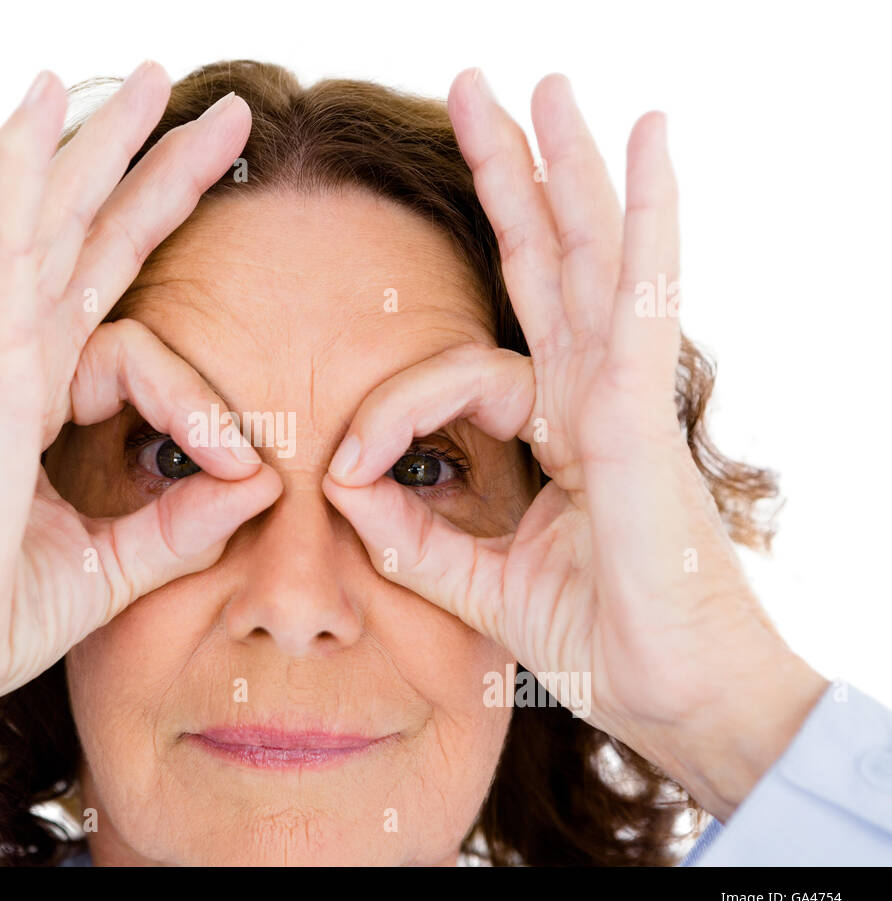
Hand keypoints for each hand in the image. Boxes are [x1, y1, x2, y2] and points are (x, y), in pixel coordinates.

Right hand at [0, 63, 278, 801]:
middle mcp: (9, 365)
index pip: (121, 319)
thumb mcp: (108, 568)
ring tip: (150, 78)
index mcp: (34, 403)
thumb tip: (257, 484)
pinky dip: (18, 177)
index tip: (253, 450)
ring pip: (48, 223)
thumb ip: (178, 524)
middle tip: (208, 109)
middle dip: (146, 171)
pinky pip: (2, 254)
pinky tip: (43, 106)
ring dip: (99, 146)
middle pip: (86, 241)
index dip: (193, 346)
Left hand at [322, 69, 826, 820]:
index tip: (339, 472)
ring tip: (548, 84)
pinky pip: (638, 300)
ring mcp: (622, 395)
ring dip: (568, 166)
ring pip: (591, 255)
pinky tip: (646, 139)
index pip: (460, 371)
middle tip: (481, 94)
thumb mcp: (480, 583)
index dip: (389, 408)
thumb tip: (342, 488)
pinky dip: (646, 218)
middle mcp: (591, 394)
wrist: (677, 700)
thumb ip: (412, 537)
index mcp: (556, 430)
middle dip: (512, 178)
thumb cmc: (602, 641)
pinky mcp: (641, 414)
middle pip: (545, 263)